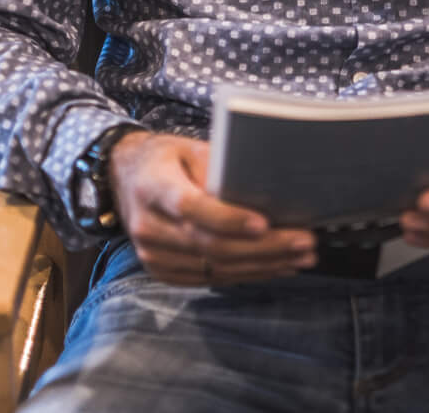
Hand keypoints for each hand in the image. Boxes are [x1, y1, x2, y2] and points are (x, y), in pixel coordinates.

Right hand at [108, 132, 315, 285]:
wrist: (125, 178)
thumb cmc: (165, 159)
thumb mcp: (189, 148)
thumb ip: (219, 167)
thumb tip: (264, 186)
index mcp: (154, 188)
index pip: (193, 209)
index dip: (230, 219)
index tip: (265, 223)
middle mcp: (149, 226)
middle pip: (211, 245)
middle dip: (264, 247)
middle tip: (303, 243)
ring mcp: (153, 255)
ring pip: (215, 268)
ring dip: (263, 265)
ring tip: (301, 258)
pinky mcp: (162, 272)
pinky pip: (209, 279)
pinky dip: (246, 275)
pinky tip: (276, 267)